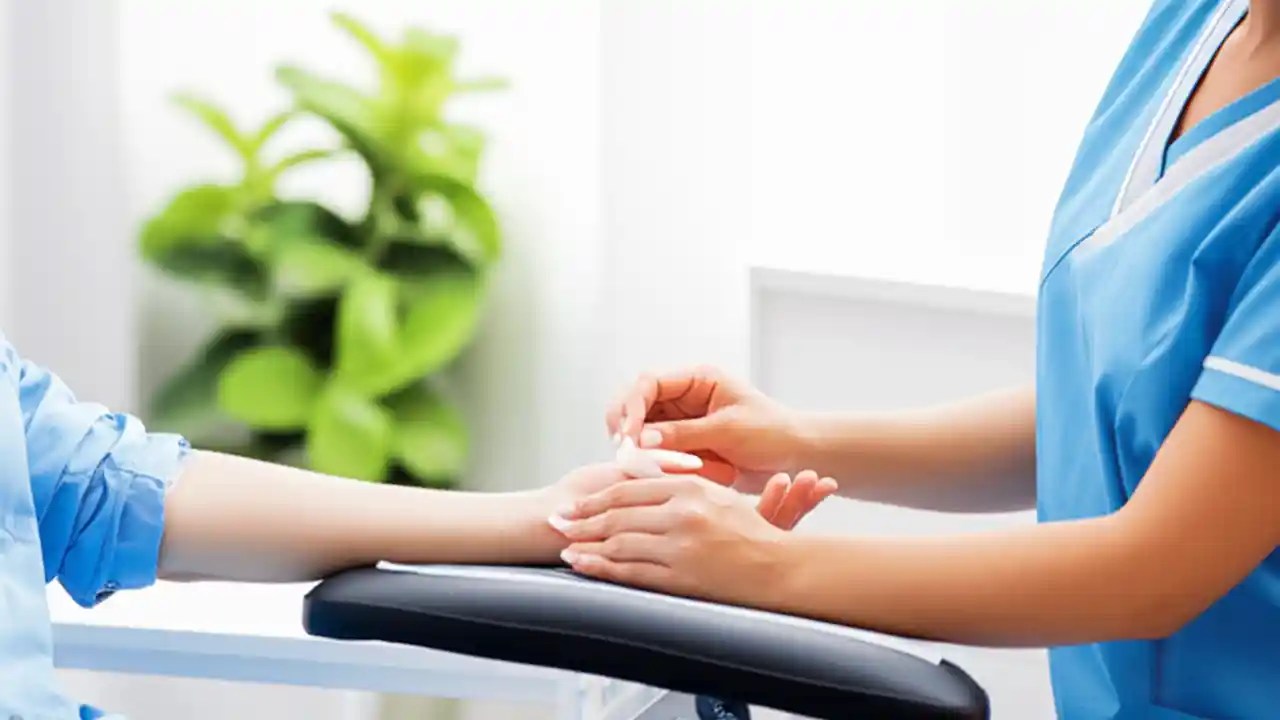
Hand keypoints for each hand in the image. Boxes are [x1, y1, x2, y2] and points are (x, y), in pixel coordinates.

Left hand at [549, 472, 835, 604]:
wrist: (779, 567)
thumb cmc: (749, 530)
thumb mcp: (715, 494)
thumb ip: (677, 485)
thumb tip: (638, 477)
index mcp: (688, 488)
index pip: (627, 489)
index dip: (594, 498)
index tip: (572, 503)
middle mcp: (681, 514)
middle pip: (617, 514)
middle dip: (581, 520)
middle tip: (556, 522)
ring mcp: (680, 547)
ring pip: (619, 542)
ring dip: (585, 544)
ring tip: (564, 545)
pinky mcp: (682, 577)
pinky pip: (631, 572)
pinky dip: (601, 568)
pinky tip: (583, 565)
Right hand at [604, 367, 801, 490]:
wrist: (797, 457)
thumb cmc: (773, 434)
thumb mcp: (728, 431)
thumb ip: (684, 434)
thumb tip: (642, 439)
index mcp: (697, 380)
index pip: (648, 383)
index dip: (631, 406)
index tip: (629, 435)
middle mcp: (683, 398)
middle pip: (634, 403)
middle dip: (624, 425)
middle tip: (624, 452)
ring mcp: (680, 423)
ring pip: (639, 430)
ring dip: (635, 447)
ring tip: (638, 466)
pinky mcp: (682, 447)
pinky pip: (654, 452)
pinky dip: (649, 462)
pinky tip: (651, 473)